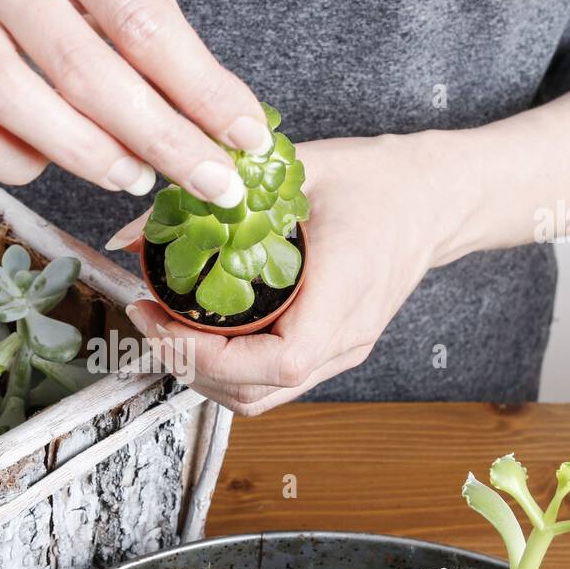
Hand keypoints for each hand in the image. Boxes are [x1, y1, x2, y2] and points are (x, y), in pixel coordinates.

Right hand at [0, 0, 274, 200]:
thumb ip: (157, 28)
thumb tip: (218, 116)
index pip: (145, 25)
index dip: (203, 91)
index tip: (248, 138)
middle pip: (88, 74)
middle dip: (163, 142)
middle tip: (213, 185)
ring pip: (20, 107)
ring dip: (90, 158)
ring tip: (134, 179)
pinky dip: (17, 163)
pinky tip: (47, 163)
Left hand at [110, 132, 474, 414]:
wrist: (436, 199)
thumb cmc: (378, 180)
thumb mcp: (296, 171)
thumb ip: (217, 198)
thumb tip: (133, 234)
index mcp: (344, 294)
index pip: (278, 362)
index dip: (210, 358)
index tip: (163, 322)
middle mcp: (345, 338)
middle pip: (258, 392)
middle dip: (189, 366)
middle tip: (148, 317)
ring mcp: (342, 351)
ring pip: (261, 397)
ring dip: (205, 375)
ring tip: (167, 327)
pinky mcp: (334, 350)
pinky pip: (273, 381)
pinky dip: (229, 369)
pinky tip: (202, 332)